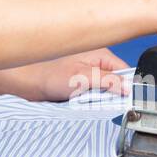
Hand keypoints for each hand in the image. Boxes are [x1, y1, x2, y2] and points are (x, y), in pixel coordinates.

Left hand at [3, 48, 129, 101]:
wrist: (29, 84)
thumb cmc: (50, 76)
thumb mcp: (82, 78)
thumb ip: (107, 81)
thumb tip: (128, 87)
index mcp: (100, 54)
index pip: (125, 72)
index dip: (126, 88)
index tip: (125, 101)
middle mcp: (97, 61)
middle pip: (117, 81)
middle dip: (113, 94)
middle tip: (101, 101)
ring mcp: (89, 72)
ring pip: (107, 90)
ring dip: (101, 99)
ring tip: (88, 100)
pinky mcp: (82, 82)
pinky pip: (96, 94)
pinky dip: (92, 100)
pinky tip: (83, 101)